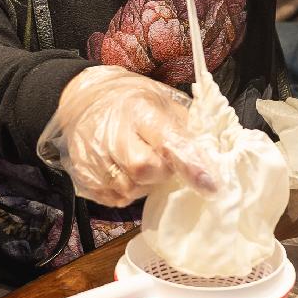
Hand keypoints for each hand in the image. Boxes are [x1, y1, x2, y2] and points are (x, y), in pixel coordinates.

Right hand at [39, 65, 220, 206]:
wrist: (85, 98)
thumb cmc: (133, 102)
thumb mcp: (163, 101)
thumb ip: (188, 129)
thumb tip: (215, 157)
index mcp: (140, 110)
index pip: (169, 143)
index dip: (191, 165)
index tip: (210, 185)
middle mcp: (113, 134)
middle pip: (146, 171)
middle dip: (161, 172)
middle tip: (161, 159)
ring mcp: (94, 157)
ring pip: (130, 190)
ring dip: (144, 184)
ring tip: (140, 161)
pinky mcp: (83, 176)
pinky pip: (114, 199)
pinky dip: (126, 190)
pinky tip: (124, 171)